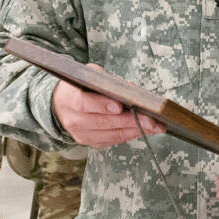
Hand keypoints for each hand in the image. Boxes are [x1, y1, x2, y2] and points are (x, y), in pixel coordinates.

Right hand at [50, 62, 164, 146]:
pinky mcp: (91, 142)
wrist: (62, 105)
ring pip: (112, 134)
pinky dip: (131, 134)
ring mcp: (82, 134)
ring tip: (156, 126)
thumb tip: (130, 89)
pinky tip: (146, 129)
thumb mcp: (88, 75)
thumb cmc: (80, 87)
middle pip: (103, 122)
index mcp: (68, 99)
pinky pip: (114, 140)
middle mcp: (73, 120)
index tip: (120, 106)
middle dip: (130, 121)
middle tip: (152, 119)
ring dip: (136, 130)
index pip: (83, 104)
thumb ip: (106, 80)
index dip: (101, 105)